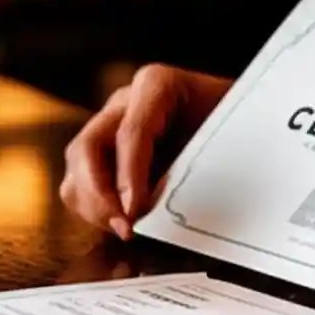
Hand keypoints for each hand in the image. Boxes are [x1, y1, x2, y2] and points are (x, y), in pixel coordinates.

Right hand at [60, 64, 231, 238]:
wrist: (238, 119)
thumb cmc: (233, 123)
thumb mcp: (227, 132)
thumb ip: (202, 158)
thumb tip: (164, 200)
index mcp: (156, 85)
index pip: (131, 133)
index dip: (129, 176)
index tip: (134, 212)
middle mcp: (124, 102)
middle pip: (88, 147)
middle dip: (99, 195)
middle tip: (124, 228)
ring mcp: (109, 125)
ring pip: (76, 165)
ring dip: (92, 204)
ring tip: (124, 229)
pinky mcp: (104, 152)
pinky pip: (79, 180)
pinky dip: (93, 207)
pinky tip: (121, 222)